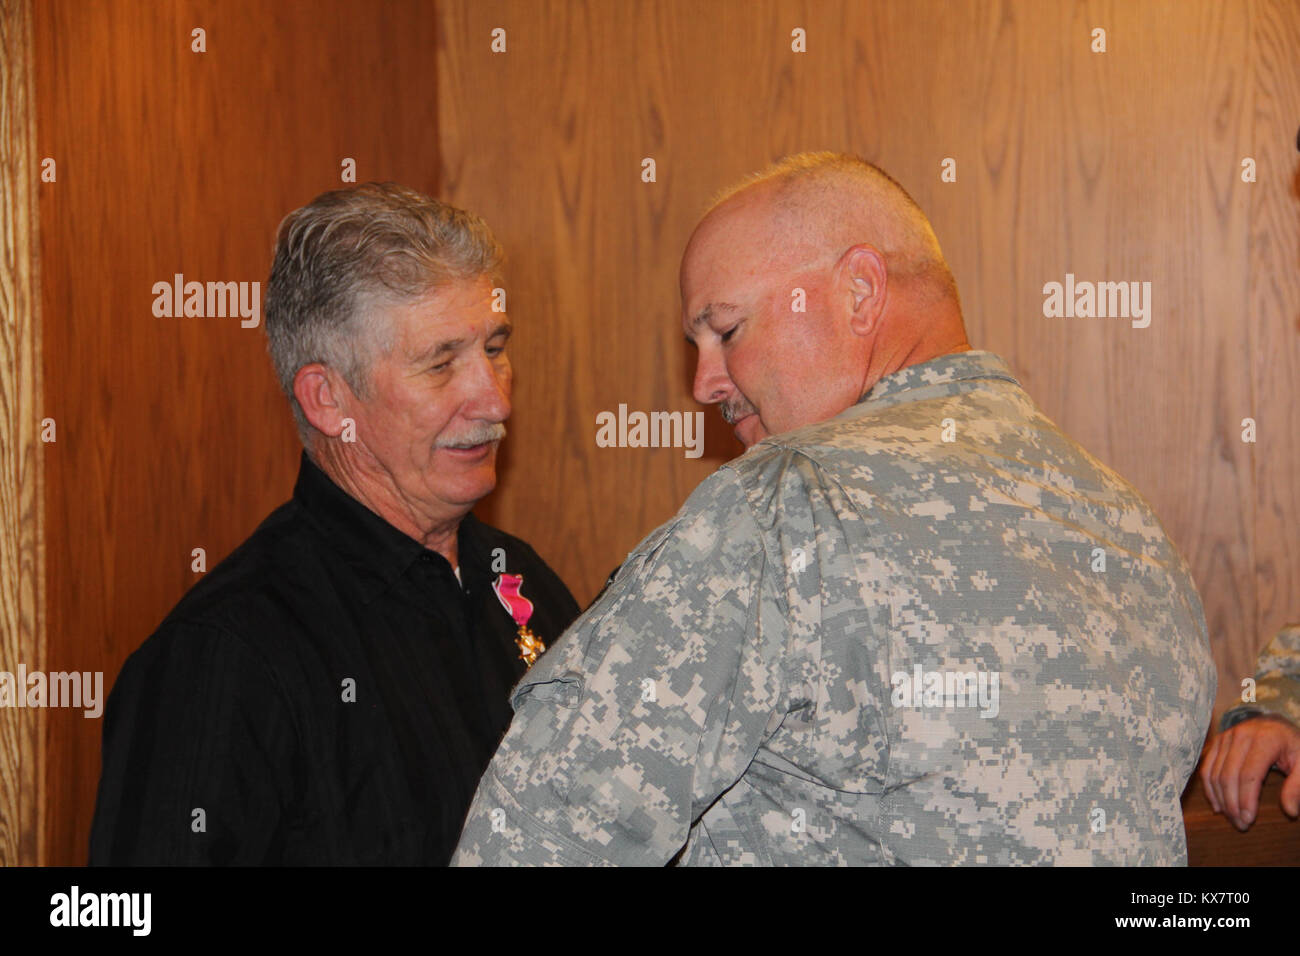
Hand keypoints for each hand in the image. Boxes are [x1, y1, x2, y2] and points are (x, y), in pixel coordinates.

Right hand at [1201, 714, 1299, 829]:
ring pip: (1214, 773)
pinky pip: (1206, 767)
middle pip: (1228, 775)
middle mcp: (1241, 735)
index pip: (1249, 774)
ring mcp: (1225, 736)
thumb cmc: (1292, 746)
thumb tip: (1290, 811)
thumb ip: (1298, 785)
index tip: (1249, 820)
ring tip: (1231, 817)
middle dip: (1232, 804)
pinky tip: (1218, 805)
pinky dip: (1209, 788)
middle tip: (1240, 824)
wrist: (1276, 724)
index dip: (1246, 799)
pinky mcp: (1216, 741)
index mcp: (1265, 739)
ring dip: (1220, 799)